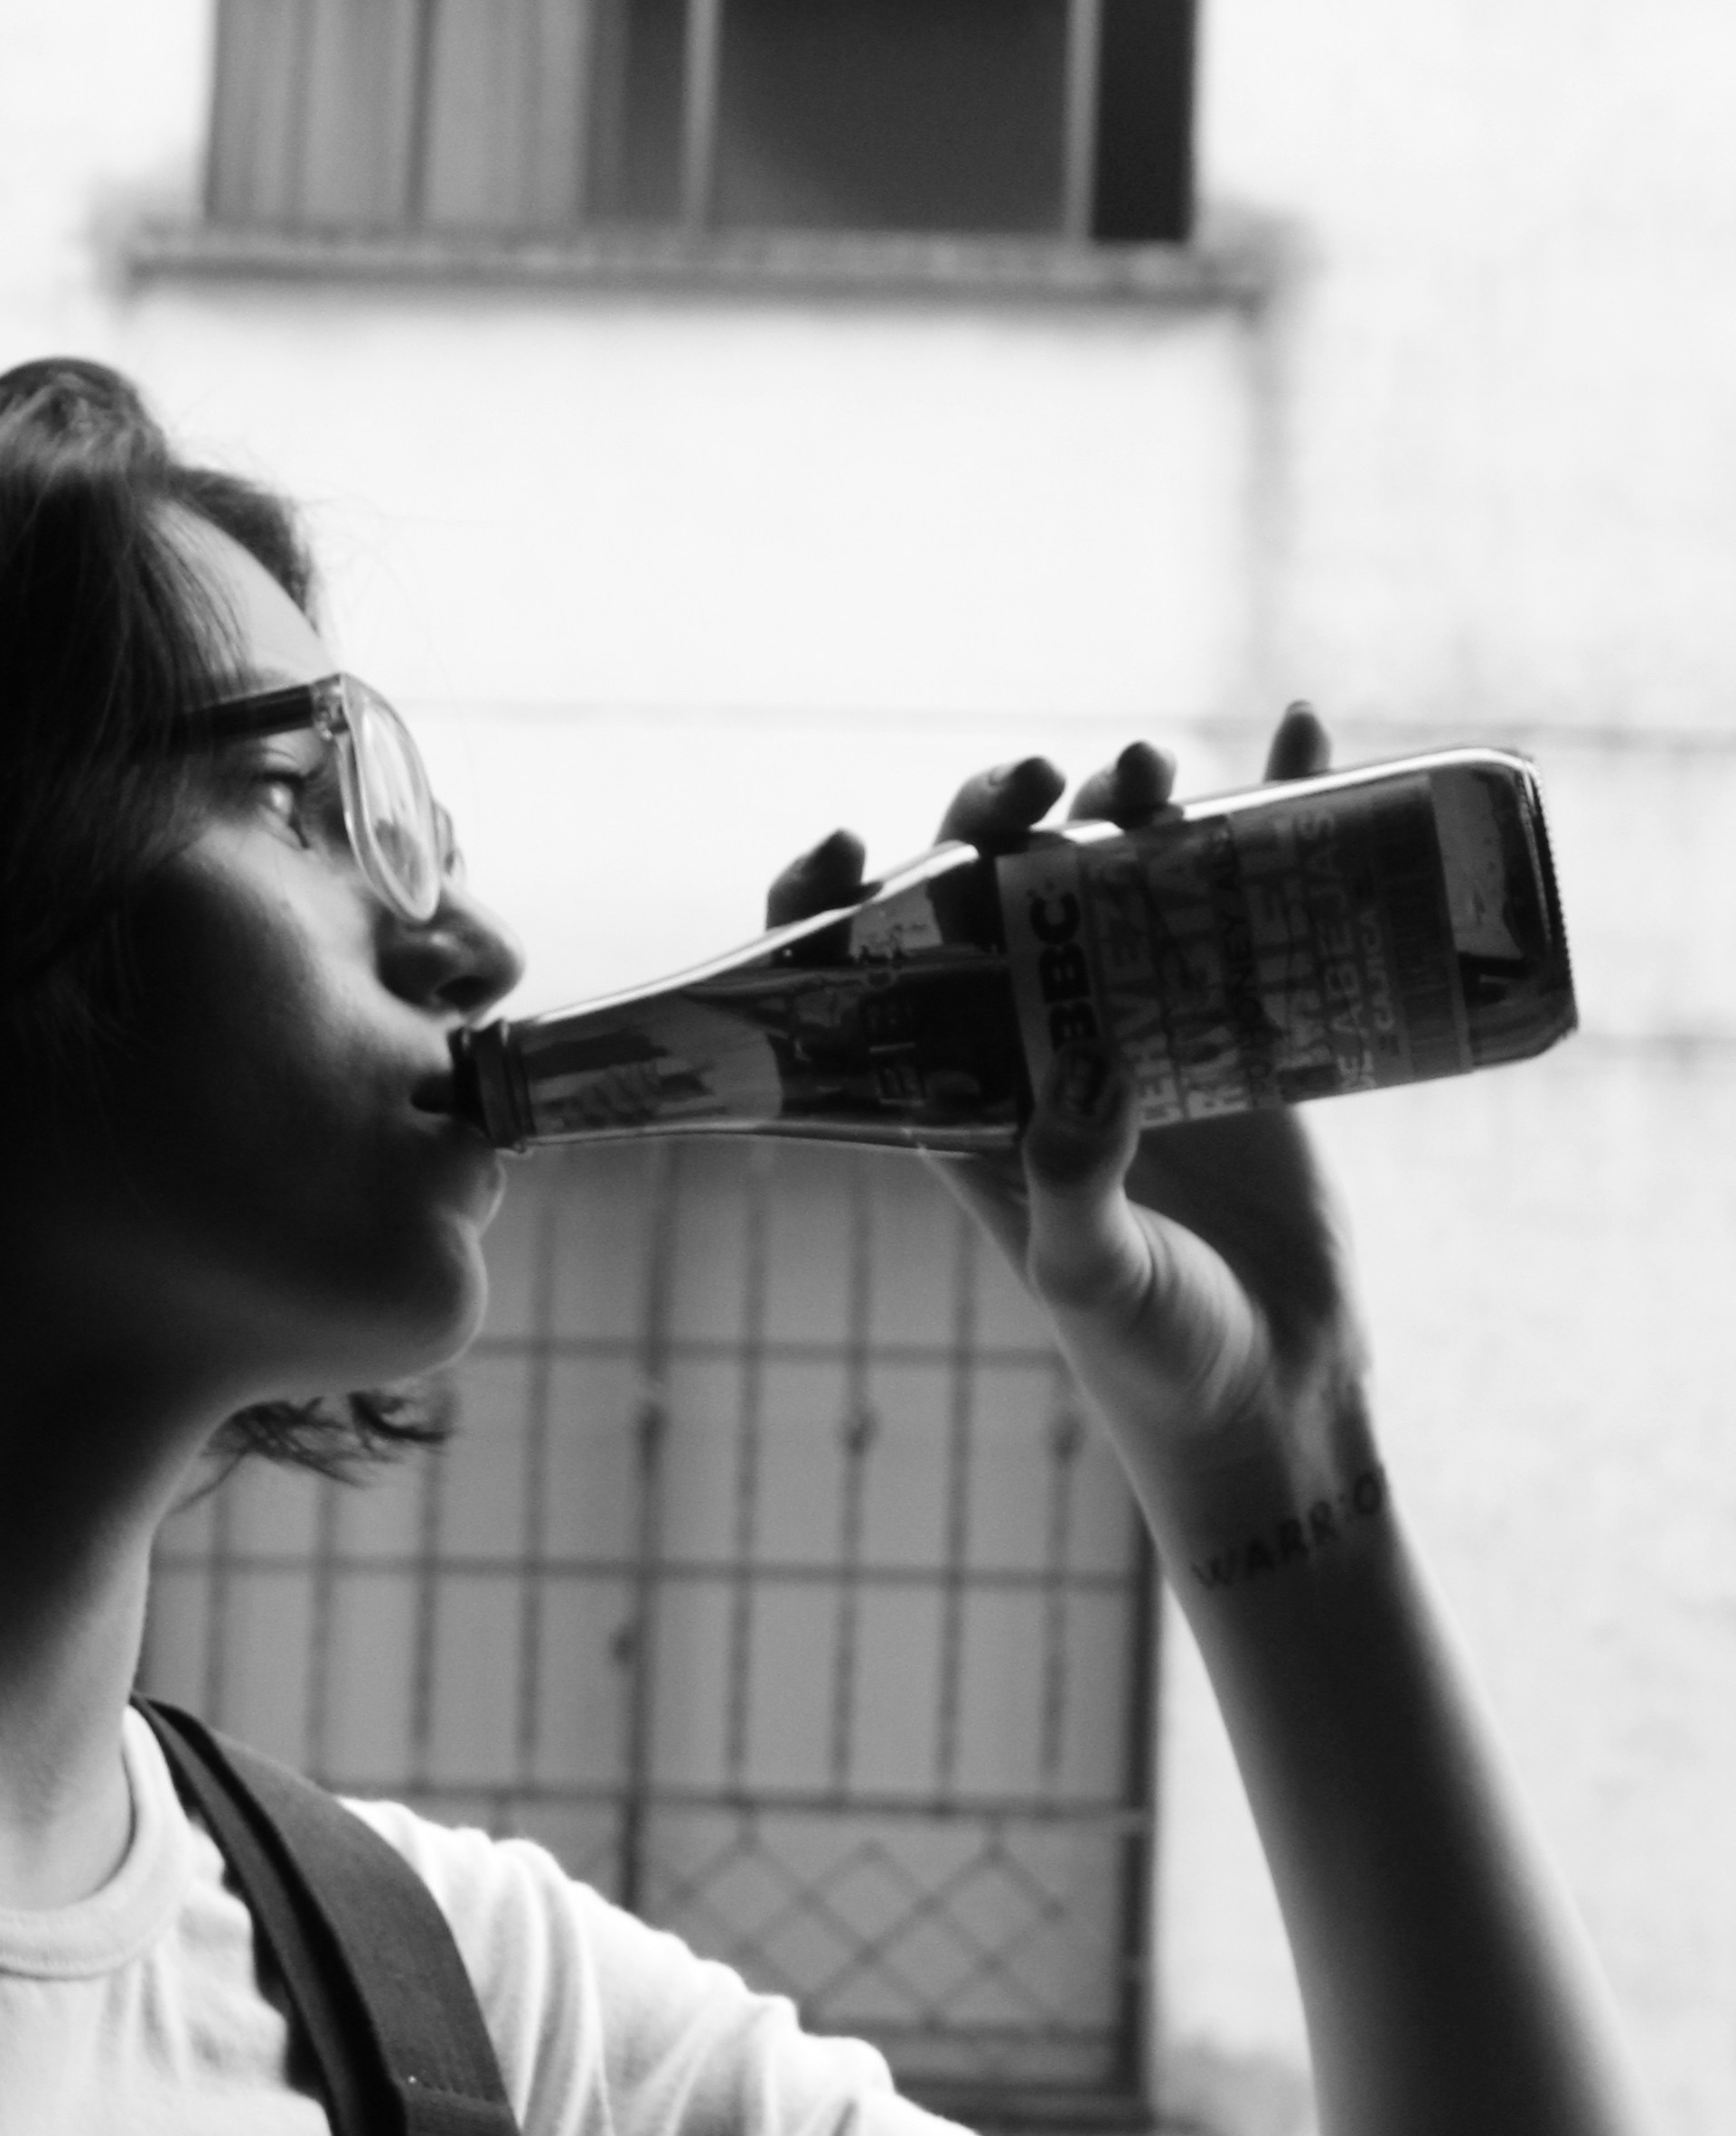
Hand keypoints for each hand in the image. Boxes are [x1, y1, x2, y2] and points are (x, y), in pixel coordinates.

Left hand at [769, 709, 1375, 1532]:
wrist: (1276, 1396)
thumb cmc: (1155, 1361)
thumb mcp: (1092, 1279)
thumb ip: (1070, 1187)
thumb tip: (1085, 1072)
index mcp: (957, 1098)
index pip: (864, 974)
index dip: (832, 896)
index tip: (851, 839)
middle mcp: (1037, 1045)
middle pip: (992, 891)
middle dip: (998, 815)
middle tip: (1044, 786)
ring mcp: (1141, 1024)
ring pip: (1113, 874)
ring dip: (1124, 801)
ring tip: (1153, 771)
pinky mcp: (1243, 1025)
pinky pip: (1249, 896)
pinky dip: (1276, 810)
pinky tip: (1303, 739)